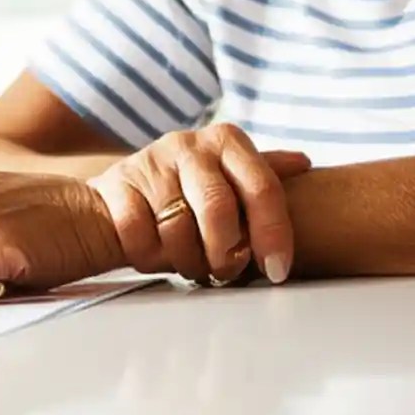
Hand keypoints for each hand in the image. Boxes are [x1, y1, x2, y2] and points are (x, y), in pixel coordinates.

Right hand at [88, 123, 310, 285]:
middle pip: (218, 209)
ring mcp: (149, 162)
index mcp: (226, 141)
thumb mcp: (225, 180)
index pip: (262, 187)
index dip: (273, 233)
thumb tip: (303, 163)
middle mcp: (188, 145)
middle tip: (223, 273)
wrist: (112, 200)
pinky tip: (154, 253)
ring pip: (178, 229)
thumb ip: (260, 176)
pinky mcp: (117, 185)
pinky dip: (150, 257)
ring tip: (188, 263)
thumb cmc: (180, 197)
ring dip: (186, 261)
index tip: (277, 270)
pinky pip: (141, 236)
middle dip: (224, 253)